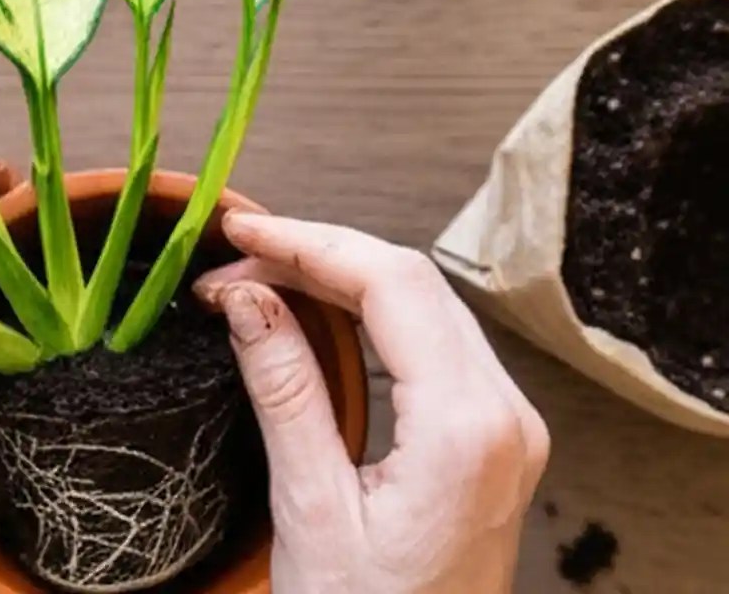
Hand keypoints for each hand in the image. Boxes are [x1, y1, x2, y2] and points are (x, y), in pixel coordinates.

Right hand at [195, 213, 549, 593]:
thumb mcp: (309, 509)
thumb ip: (284, 392)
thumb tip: (247, 299)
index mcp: (467, 430)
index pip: (391, 286)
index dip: (309, 243)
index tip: (241, 233)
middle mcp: (504, 414)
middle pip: (413, 282)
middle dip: (318, 254)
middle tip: (235, 259)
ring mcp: (506, 422)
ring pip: (424, 303)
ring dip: (341, 278)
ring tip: (261, 279)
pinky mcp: (490, 435)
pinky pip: (432, 341)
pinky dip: (369, 313)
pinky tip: (316, 312)